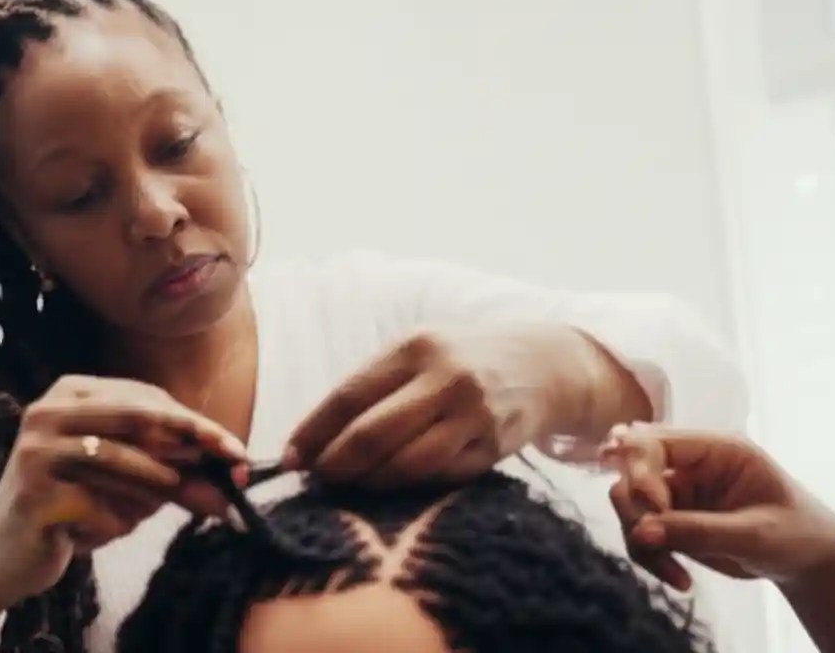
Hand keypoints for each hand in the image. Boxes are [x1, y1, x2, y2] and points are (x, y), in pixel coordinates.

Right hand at [0, 375, 247, 605]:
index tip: (237, 449)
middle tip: (233, 468)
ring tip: (159, 505)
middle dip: (192, 442)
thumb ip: (178, 474)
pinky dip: (117, 523)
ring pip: (121, 460)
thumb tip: (236, 475)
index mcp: (71, 392)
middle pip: (138, 417)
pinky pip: (100, 507)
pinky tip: (106, 530)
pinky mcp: (33, 494)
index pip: (147, 399)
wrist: (5, 554)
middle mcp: (49, 411)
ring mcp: (36, 451)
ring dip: (153, 489)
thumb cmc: (76, 509)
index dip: (196, 423)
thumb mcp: (130, 485)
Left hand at [284, 324, 591, 488]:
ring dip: (369, 482)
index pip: (349, 396)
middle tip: (316, 479)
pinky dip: (408, 487)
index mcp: (415, 347)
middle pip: (372, 434)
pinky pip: (440, 478)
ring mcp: (474, 415)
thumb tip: (314, 434)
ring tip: (349, 486)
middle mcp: (446, 378)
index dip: (313, 432)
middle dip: (334, 464)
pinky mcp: (494, 448)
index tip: (290, 458)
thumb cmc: (462, 358)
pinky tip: (391, 487)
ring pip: (406, 464)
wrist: (544, 364)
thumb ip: (373, 384)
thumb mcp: (419, 350)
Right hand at [602, 424, 834, 589]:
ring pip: (629, 505)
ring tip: (675, 575)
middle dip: (636, 511)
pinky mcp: (671, 520)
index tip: (654, 509)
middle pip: (630, 472)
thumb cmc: (797, 535)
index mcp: (716, 449)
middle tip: (656, 545)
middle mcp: (690, 464)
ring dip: (641, 541)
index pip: (653, 441)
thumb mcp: (755, 534)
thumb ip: (698, 531)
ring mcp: (677, 492)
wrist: (810, 562)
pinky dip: (650, 558)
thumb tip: (640, 532)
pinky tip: (680, 580)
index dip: (640, 471)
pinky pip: (640, 534)